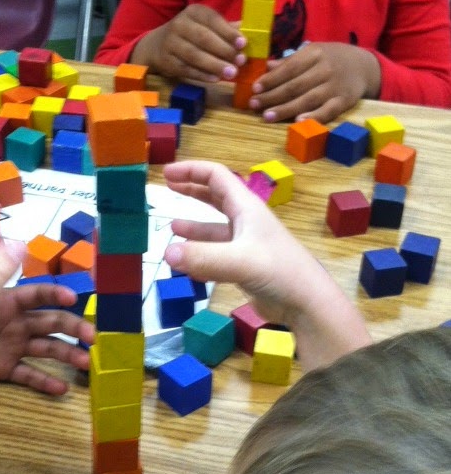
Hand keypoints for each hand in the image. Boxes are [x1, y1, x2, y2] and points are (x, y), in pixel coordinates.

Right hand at [131, 4, 245, 82]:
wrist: (157, 45)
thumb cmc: (190, 35)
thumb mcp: (206, 26)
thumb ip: (226, 29)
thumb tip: (250, 31)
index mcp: (194, 12)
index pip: (213, 20)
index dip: (228, 32)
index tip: (243, 44)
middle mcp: (180, 24)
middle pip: (204, 38)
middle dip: (224, 51)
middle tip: (240, 62)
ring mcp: (171, 43)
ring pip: (194, 55)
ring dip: (214, 65)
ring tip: (231, 73)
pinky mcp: (166, 61)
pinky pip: (186, 69)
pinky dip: (201, 75)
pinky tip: (215, 80)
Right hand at [163, 160, 370, 369]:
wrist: (305, 302)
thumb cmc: (278, 272)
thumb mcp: (239, 261)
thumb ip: (203, 257)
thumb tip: (167, 253)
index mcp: (246, 208)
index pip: (216, 177)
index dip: (191, 171)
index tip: (167, 174)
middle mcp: (246, 221)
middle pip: (216, 196)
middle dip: (192, 190)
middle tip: (168, 188)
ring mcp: (246, 244)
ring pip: (215, 228)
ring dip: (195, 226)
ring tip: (172, 227)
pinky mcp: (245, 265)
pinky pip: (216, 252)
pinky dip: (200, 252)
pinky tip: (186, 261)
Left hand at [248, 42, 380, 123]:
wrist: (365, 66)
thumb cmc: (332, 59)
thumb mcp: (313, 53)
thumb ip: (291, 62)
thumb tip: (266, 67)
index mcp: (315, 53)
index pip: (289, 68)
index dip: (270, 79)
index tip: (254, 88)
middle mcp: (324, 69)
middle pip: (294, 85)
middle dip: (272, 96)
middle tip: (254, 104)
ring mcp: (334, 86)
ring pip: (306, 99)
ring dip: (285, 109)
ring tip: (267, 116)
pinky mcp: (344, 101)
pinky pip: (327, 111)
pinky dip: (313, 116)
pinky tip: (298, 121)